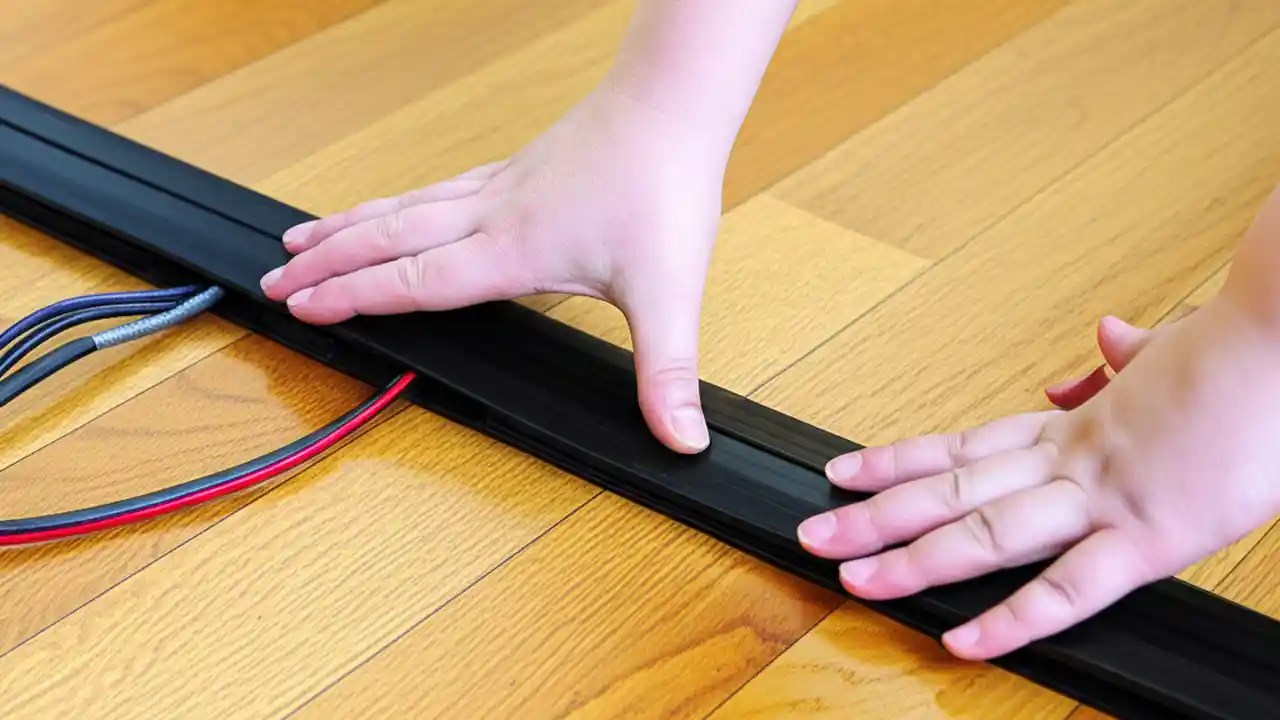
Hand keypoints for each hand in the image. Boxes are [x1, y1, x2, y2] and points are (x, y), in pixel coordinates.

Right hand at [259, 83, 729, 453]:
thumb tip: (680, 437)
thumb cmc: (665, 185)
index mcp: (514, 249)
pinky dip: (397, 202)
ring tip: (301, 239)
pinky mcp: (516, 167)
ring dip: (349, 226)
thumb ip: (667, 371)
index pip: (416, 281)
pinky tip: (395, 205)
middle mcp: (493, 214)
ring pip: (404, 206)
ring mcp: (500, 185)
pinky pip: (435, 187)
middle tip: (274, 280)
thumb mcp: (669, 292)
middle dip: (326, 264)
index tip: (303, 307)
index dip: (356, 296)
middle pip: (389, 239)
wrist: (672, 102)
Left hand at [797, 292, 1279, 659]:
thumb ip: (1125, 357)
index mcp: (1071, 426)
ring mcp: (1098, 498)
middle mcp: (1066, 460)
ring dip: (911, 557)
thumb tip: (1108, 337)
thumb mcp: (1166, 353)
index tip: (845, 471)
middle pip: (950, 488)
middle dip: (876, 516)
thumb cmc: (1235, 357)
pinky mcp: (1146, 537)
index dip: (898, 462)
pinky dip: (1012, 618)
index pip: (961, 445)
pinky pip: (1068, 587)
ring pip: (984, 532)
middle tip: (815, 533)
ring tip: (853, 576)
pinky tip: (961, 639)